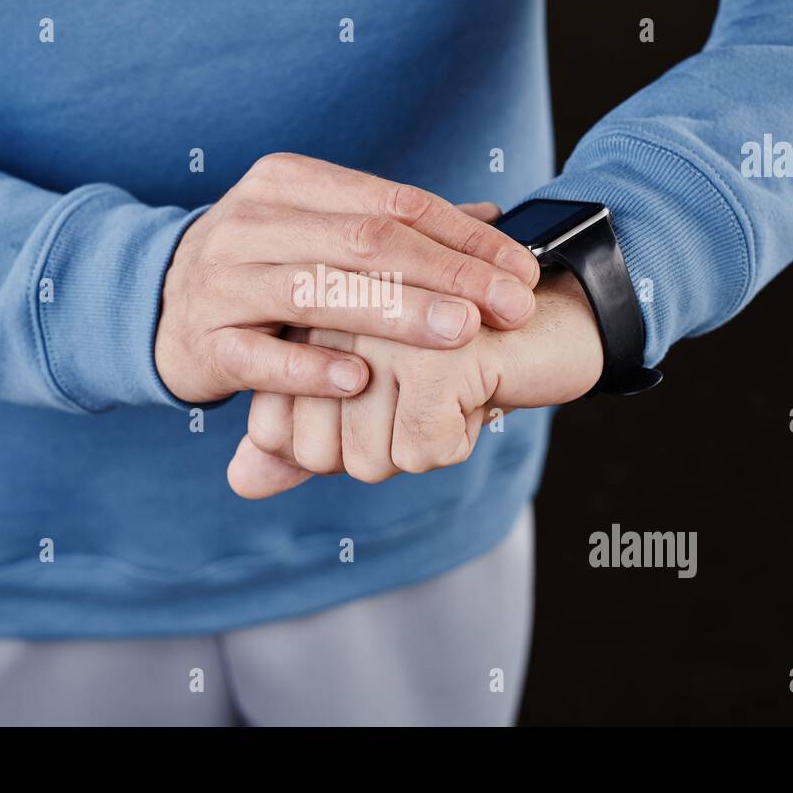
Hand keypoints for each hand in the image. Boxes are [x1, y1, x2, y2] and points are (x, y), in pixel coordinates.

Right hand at [154, 153, 540, 402]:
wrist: (154, 304)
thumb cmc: (262, 266)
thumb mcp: (321, 228)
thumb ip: (396, 224)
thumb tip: (491, 215)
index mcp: (291, 183)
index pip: (394, 201)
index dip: (464, 236)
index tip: (520, 272)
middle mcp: (254, 222)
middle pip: (366, 241)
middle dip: (448, 274)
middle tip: (510, 306)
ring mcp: (224, 281)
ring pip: (319, 292)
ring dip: (397, 314)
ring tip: (460, 334)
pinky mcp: (205, 342)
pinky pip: (262, 357)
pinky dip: (311, 368)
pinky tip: (361, 379)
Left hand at [227, 270, 602, 497]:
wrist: (551, 317)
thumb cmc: (451, 362)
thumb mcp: (367, 401)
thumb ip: (296, 441)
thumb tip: (241, 482)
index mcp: (302, 313)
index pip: (271, 430)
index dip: (330, 443)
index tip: (381, 399)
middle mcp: (329, 310)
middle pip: (315, 453)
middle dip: (378, 448)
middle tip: (422, 396)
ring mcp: (380, 327)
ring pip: (365, 460)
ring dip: (422, 445)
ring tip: (451, 388)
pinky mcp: (435, 352)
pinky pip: (420, 455)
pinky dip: (458, 440)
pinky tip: (478, 392)